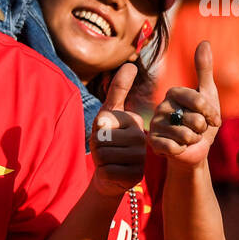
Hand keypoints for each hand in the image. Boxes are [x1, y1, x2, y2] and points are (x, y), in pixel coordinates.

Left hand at [89, 62, 145, 196]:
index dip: (97, 129)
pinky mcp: (136, 174)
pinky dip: (104, 172)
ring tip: (109, 159)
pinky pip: (108, 171)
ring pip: (104, 155)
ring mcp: (140, 158)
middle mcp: (141, 138)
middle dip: (97, 146)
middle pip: (103, 139)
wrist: (109, 171)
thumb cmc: (106, 140)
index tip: (106, 132)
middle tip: (106, 149)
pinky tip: (113, 171)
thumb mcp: (106, 114)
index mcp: (134, 120)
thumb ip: (116, 92)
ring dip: (100, 160)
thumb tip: (131, 65)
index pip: (103, 121)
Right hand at [150, 41, 220, 168]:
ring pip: (186, 135)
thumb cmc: (202, 120)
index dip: (211, 113)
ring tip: (189, 138)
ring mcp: (155, 125)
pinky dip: (183, 150)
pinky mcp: (152, 142)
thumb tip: (204, 42)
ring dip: (194, 140)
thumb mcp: (208, 94)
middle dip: (202, 129)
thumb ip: (204, 69)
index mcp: (173, 93)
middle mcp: (161, 107)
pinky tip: (180, 147)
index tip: (214, 119)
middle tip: (198, 129)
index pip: (198, 100)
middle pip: (194, 120)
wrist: (194, 149)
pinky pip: (175, 147)